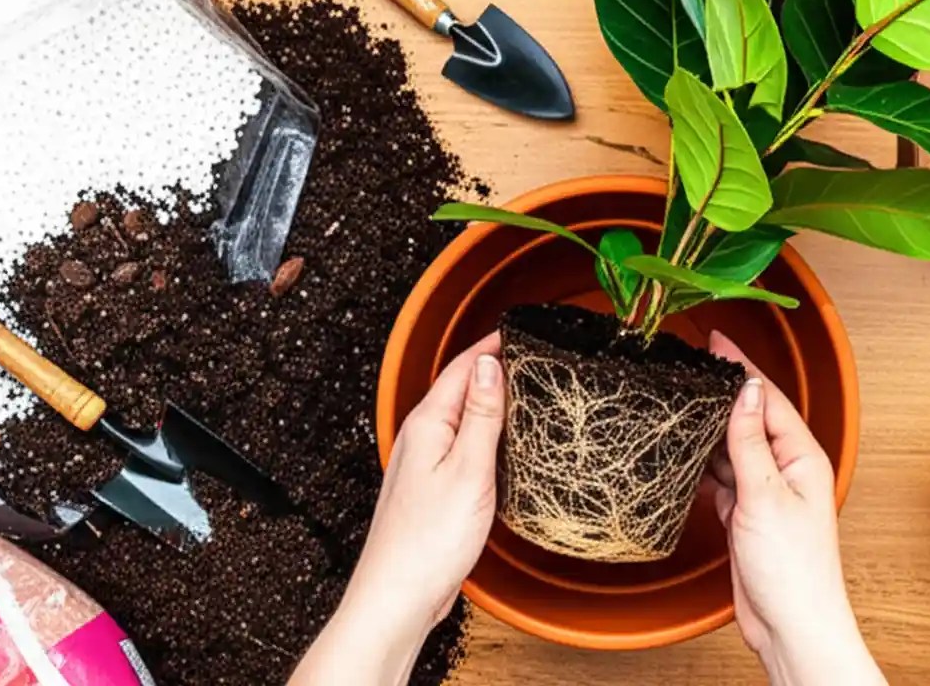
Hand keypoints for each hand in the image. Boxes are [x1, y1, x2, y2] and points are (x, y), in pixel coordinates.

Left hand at [290, 334, 503, 685]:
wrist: (397, 597)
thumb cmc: (428, 542)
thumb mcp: (469, 471)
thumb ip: (482, 417)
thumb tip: (490, 366)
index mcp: (427, 424)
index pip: (461, 368)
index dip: (491, 346)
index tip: (521, 331)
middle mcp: (420, 438)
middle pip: (459, 389)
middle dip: (492, 370)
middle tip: (532, 358)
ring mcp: (423, 464)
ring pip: (461, 419)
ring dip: (489, 403)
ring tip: (525, 394)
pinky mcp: (431, 489)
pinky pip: (460, 447)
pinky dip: (484, 436)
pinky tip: (502, 448)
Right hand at [708, 332, 883, 685]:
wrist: (791, 626)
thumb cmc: (794, 570)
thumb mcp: (766, 496)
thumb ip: (750, 442)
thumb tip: (744, 391)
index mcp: (801, 457)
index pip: (767, 398)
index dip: (740, 367)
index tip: (715, 340)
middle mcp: (785, 469)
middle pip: (749, 417)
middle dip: (721, 392)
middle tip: (688, 366)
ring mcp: (765, 492)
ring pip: (732, 447)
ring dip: (709, 429)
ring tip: (679, 403)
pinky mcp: (746, 514)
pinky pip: (722, 476)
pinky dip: (703, 464)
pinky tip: (683, 454)